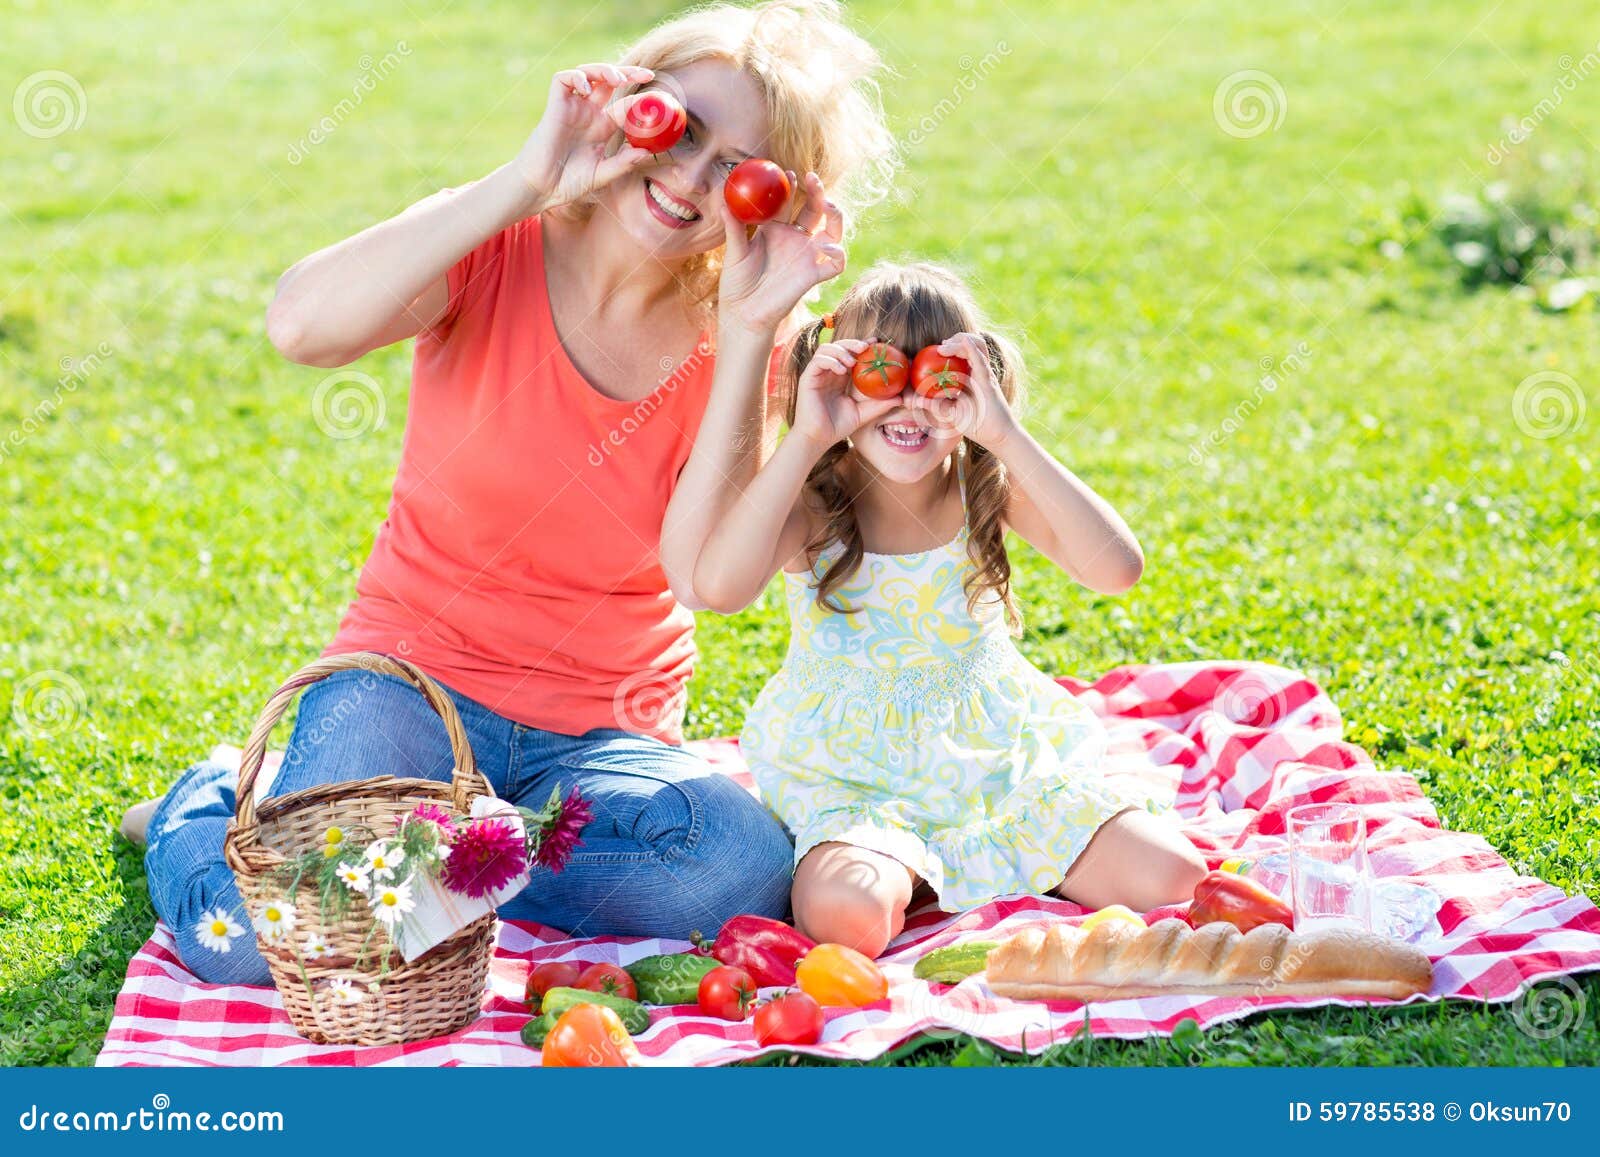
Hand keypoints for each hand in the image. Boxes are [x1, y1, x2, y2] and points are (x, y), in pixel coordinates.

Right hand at [513, 63, 663, 210]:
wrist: (541, 188)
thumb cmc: (568, 183)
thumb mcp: (602, 174)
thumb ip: (623, 163)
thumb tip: (647, 152)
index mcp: (602, 127)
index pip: (624, 105)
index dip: (640, 99)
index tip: (657, 101)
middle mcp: (589, 113)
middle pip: (610, 82)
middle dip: (628, 73)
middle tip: (647, 74)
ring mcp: (572, 107)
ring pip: (589, 74)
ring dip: (605, 70)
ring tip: (618, 79)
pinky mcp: (555, 105)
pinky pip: (563, 79)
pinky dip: (576, 77)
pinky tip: (586, 87)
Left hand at [718, 172, 846, 331]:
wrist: (743, 314)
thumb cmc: (736, 284)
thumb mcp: (734, 253)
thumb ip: (734, 228)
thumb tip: (724, 201)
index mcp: (776, 230)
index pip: (789, 201)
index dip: (792, 186)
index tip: (787, 173)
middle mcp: (795, 240)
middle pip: (814, 209)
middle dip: (817, 191)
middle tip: (811, 177)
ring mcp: (807, 256)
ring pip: (833, 230)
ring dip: (836, 214)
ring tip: (827, 204)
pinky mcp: (814, 275)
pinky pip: (836, 262)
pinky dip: (837, 253)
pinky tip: (823, 246)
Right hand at [791, 338, 900, 450]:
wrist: (818, 438)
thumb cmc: (838, 426)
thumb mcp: (863, 413)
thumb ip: (880, 405)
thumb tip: (901, 398)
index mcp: (840, 377)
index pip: (851, 354)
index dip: (862, 345)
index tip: (877, 343)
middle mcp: (828, 372)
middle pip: (839, 346)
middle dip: (852, 343)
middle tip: (866, 347)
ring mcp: (817, 374)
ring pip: (826, 349)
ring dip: (841, 351)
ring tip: (852, 362)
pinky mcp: (807, 378)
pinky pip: (818, 361)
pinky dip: (831, 361)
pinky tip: (842, 370)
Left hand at [909, 332, 1019, 448]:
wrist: (998, 436)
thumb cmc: (977, 424)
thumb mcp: (950, 412)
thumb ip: (934, 405)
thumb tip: (913, 401)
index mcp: (973, 375)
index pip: (965, 353)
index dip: (953, 346)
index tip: (938, 348)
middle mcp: (980, 372)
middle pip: (972, 344)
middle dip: (957, 339)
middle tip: (941, 345)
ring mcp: (985, 375)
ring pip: (977, 346)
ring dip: (962, 340)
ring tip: (945, 346)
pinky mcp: (987, 381)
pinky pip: (980, 361)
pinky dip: (971, 349)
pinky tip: (964, 343)